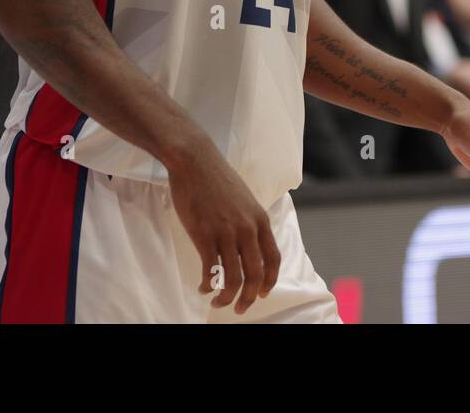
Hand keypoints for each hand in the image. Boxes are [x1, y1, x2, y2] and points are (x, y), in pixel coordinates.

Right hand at [167, 142, 280, 313]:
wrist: (195, 161)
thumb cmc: (216, 178)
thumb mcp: (244, 199)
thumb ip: (249, 221)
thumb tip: (247, 244)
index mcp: (260, 220)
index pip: (273, 259)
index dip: (270, 281)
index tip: (263, 293)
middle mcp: (248, 229)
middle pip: (256, 275)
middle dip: (249, 298)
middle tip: (239, 308)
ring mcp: (226, 233)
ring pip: (233, 279)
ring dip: (226, 297)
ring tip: (218, 301)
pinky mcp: (205, 236)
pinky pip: (210, 271)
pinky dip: (207, 285)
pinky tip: (202, 287)